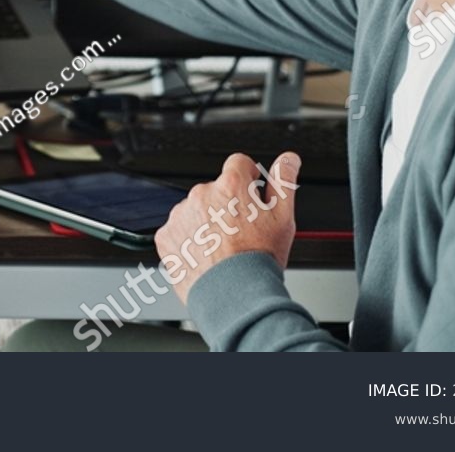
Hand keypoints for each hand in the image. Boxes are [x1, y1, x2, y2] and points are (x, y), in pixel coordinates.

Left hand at [154, 152, 300, 302]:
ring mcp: (180, 215)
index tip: (251, 193)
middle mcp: (201, 195)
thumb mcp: (283, 217)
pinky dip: (189, 239)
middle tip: (241, 230)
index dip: (249, 178)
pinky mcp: (166, 235)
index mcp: (230, 186)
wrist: (234, 294)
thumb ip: (284, 181)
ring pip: (195, 209)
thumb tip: (288, 159)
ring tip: (223, 246)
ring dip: (206, 221)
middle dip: (228, 204)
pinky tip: (206, 254)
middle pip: (216, 189)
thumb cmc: (258, 259)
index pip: (239, 163)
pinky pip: (178, 230)